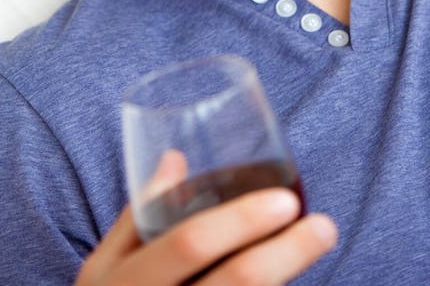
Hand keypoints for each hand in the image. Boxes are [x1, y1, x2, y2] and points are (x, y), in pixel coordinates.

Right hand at [74, 152, 336, 284]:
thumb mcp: (104, 265)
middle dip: (286, 253)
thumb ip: (139, 213)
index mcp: (127, 283)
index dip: (240, 221)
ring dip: (287, 280)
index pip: (189, 244)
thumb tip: (176, 157)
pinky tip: (293, 284)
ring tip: (317, 250)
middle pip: (235, 285)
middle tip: (324, 226)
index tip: (285, 199)